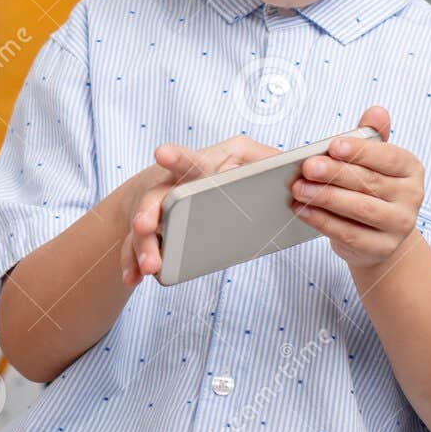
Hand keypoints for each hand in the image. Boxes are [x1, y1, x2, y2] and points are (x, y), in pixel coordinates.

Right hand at [121, 132, 282, 287]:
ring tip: (150, 267)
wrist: (186, 186)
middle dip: (148, 212)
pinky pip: (133, 249)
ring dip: (142, 246)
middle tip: (146, 225)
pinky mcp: (148, 234)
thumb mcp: (245, 159)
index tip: (162, 154)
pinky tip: (133, 278)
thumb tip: (299, 167)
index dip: (175, 157)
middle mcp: (169, 186)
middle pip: (155, 198)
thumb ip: (268, 161)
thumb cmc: (221, 171)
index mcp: (197, 167)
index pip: (187, 160)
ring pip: (141, 228)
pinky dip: (131, 264)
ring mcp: (155, 211)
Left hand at [290, 106, 423, 269]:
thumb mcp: (371, 159)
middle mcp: (412, 196)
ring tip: (298, 189)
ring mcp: (399, 225)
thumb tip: (377, 110)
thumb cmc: (369, 186)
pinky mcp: (382, 248)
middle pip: (369, 182)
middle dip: (335, 174)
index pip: (387, 157)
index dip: (360, 151)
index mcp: (410, 168)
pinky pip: (349, 233)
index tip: (333, 146)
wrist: (378, 233)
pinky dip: (323, 221)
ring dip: (326, 198)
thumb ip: (371, 136)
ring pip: (361, 209)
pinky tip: (303, 210)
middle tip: (307, 167)